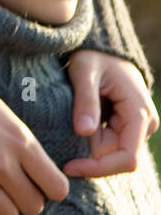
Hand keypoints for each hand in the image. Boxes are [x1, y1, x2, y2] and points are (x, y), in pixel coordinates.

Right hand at [0, 88, 68, 214]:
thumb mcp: (3, 115)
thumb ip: (22, 143)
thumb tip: (41, 169)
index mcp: (20, 141)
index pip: (56, 187)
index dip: (50, 188)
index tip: (41, 183)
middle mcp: (2, 162)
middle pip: (33, 206)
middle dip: (25, 199)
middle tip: (12, 187)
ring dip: (3, 209)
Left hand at [63, 50, 158, 177]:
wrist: (103, 47)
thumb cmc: (94, 55)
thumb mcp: (84, 70)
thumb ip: (86, 100)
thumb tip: (84, 132)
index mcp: (139, 113)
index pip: (127, 159)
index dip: (99, 167)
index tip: (70, 166)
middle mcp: (145, 125)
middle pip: (115, 157)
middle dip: (89, 147)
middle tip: (70, 119)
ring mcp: (138, 127)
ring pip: (109, 151)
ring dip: (89, 139)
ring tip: (78, 111)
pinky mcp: (129, 127)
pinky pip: (108, 143)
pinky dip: (92, 136)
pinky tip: (83, 117)